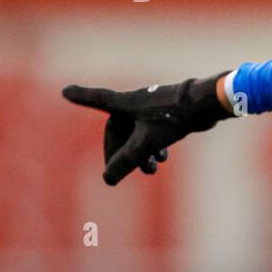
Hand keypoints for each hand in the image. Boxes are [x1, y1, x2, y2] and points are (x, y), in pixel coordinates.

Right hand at [62, 72, 231, 185]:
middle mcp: (136, 102)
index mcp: (125, 103)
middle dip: (120, 153)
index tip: (65, 91)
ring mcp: (152, 107)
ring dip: (138, 153)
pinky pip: (150, 132)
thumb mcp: (146, 143)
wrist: (206, 105)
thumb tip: (108, 180)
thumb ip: (126, 162)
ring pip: (136, 133)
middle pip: (118, 130)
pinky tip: (162, 158)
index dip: (82, 97)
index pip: (97, 100)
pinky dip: (151, 147)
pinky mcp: (167, 113)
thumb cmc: (173, 119)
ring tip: (151, 169)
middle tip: (122, 172)